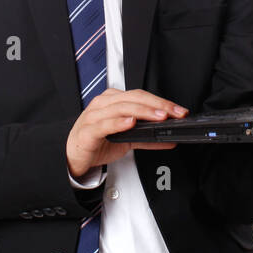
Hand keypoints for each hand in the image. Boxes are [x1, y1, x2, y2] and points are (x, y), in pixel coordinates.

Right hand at [66, 87, 185, 177]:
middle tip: (173, 113)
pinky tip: (131, 122)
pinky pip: (105, 124)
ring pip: (122, 108)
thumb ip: (147, 139)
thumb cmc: (97, 142)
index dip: (161, 101)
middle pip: (134, 98)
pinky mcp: (88, 131)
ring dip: (143, 111)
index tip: (178, 110)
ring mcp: (94, 116)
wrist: (74, 156)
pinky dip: (119, 122)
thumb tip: (170, 140)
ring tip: (159, 116)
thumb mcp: (126, 139)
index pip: (141, 95)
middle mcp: (104, 104)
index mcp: (113, 100)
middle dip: (157, 105)